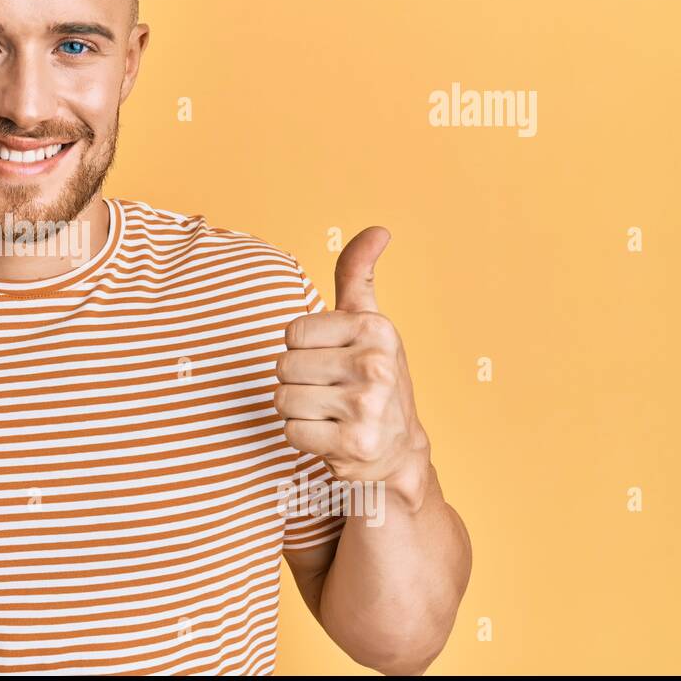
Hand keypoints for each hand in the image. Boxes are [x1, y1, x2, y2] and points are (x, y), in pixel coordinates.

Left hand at [273, 228, 429, 502]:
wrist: (397, 450)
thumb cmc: (372, 378)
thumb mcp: (368, 323)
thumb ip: (358, 275)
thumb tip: (378, 230)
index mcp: (376, 328)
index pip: (292, 333)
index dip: (302, 350)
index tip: (332, 361)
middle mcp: (377, 365)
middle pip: (284, 367)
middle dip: (298, 383)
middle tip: (330, 392)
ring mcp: (368, 406)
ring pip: (283, 400)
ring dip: (297, 412)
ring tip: (330, 414)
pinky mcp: (355, 444)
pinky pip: (291, 433)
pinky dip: (303, 438)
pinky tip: (332, 437)